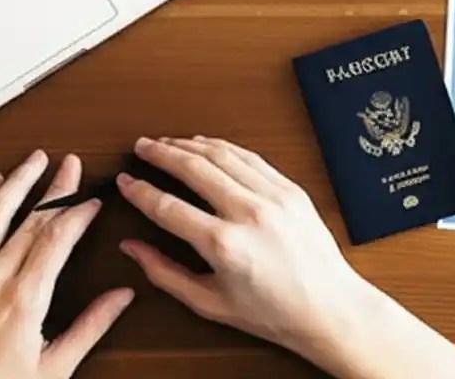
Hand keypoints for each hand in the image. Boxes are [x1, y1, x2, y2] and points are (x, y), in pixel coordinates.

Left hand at [0, 151, 133, 378]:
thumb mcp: (54, 369)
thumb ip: (90, 327)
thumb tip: (121, 298)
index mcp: (24, 300)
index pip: (58, 238)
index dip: (79, 212)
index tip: (94, 199)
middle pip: (31, 219)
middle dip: (55, 186)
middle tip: (73, 165)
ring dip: (16, 181)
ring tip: (33, 159)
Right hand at [116, 136, 373, 357]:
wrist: (329, 307)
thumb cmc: (273, 312)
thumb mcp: (210, 303)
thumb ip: (165, 273)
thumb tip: (132, 248)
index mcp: (225, 245)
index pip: (168, 207)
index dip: (140, 192)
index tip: (126, 182)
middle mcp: (249, 214)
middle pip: (193, 168)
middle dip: (161, 153)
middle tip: (142, 147)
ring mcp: (274, 197)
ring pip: (223, 155)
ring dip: (190, 144)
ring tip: (168, 141)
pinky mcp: (291, 190)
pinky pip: (251, 158)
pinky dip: (224, 147)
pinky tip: (206, 145)